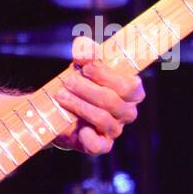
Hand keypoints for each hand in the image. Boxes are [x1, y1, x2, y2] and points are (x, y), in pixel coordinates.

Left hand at [50, 37, 145, 154]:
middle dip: (88, 90)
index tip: (86, 67)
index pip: (129, 86)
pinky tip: (76, 127)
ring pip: (103, 119)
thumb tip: (85, 48)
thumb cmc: (80, 82)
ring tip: (60, 95)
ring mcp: (115, 130)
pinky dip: (86, 135)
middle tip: (68, 81)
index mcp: (132, 92)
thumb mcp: (83, 63)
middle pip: (113, 102)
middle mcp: (127, 112)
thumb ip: (87, 51)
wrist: (60, 107)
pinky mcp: (100, 145)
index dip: (107, 76)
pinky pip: (98, 145)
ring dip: (79, 105)